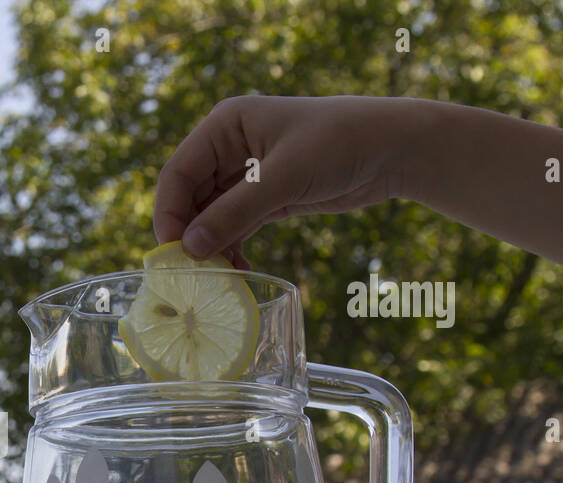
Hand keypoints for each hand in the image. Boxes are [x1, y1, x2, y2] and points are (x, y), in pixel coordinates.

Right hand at [154, 95, 413, 267]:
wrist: (394, 149)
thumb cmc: (339, 144)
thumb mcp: (284, 177)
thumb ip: (235, 212)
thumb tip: (191, 248)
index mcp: (225, 125)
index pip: (178, 172)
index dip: (169, 212)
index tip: (172, 251)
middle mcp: (228, 147)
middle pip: (189, 197)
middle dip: (190, 234)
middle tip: (191, 272)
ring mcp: (244, 174)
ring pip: (210, 216)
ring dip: (211, 246)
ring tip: (217, 278)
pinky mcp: (264, 196)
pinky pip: (234, 226)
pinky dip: (232, 248)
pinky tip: (238, 271)